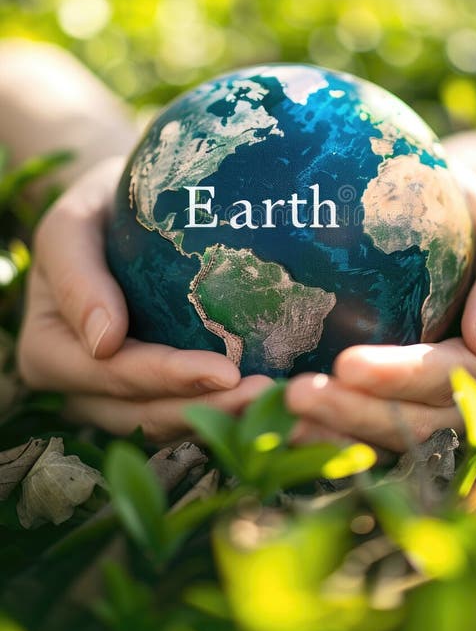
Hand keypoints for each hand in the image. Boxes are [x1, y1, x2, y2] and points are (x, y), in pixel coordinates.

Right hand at [17, 157, 272, 441]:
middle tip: (263, 394)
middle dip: (204, 408)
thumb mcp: (72, 225)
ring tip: (272, 399)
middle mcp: (78, 387)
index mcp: (47, 350)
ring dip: (220, 416)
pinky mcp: (150, 392)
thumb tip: (104, 340)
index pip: (109, 374)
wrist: (122, 210)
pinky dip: (222, 406)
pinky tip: (266, 396)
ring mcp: (114, 397)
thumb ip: (76, 276)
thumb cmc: (95, 208)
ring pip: (166, 422)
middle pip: (141, 412)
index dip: (165, 377)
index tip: (224, 371)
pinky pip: (184, 410)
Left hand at [286, 167, 475, 450]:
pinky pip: (362, 438)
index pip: (460, 378)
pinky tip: (277, 420)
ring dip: (331, 435)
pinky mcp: (397, 411)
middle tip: (294, 394)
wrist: (428, 209)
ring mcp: (435, 409)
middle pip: (419, 423)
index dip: (406, 378)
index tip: (347, 364)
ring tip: (277, 414)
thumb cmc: (464, 211)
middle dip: (356, 414)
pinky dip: (321, 435)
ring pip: (387, 442)